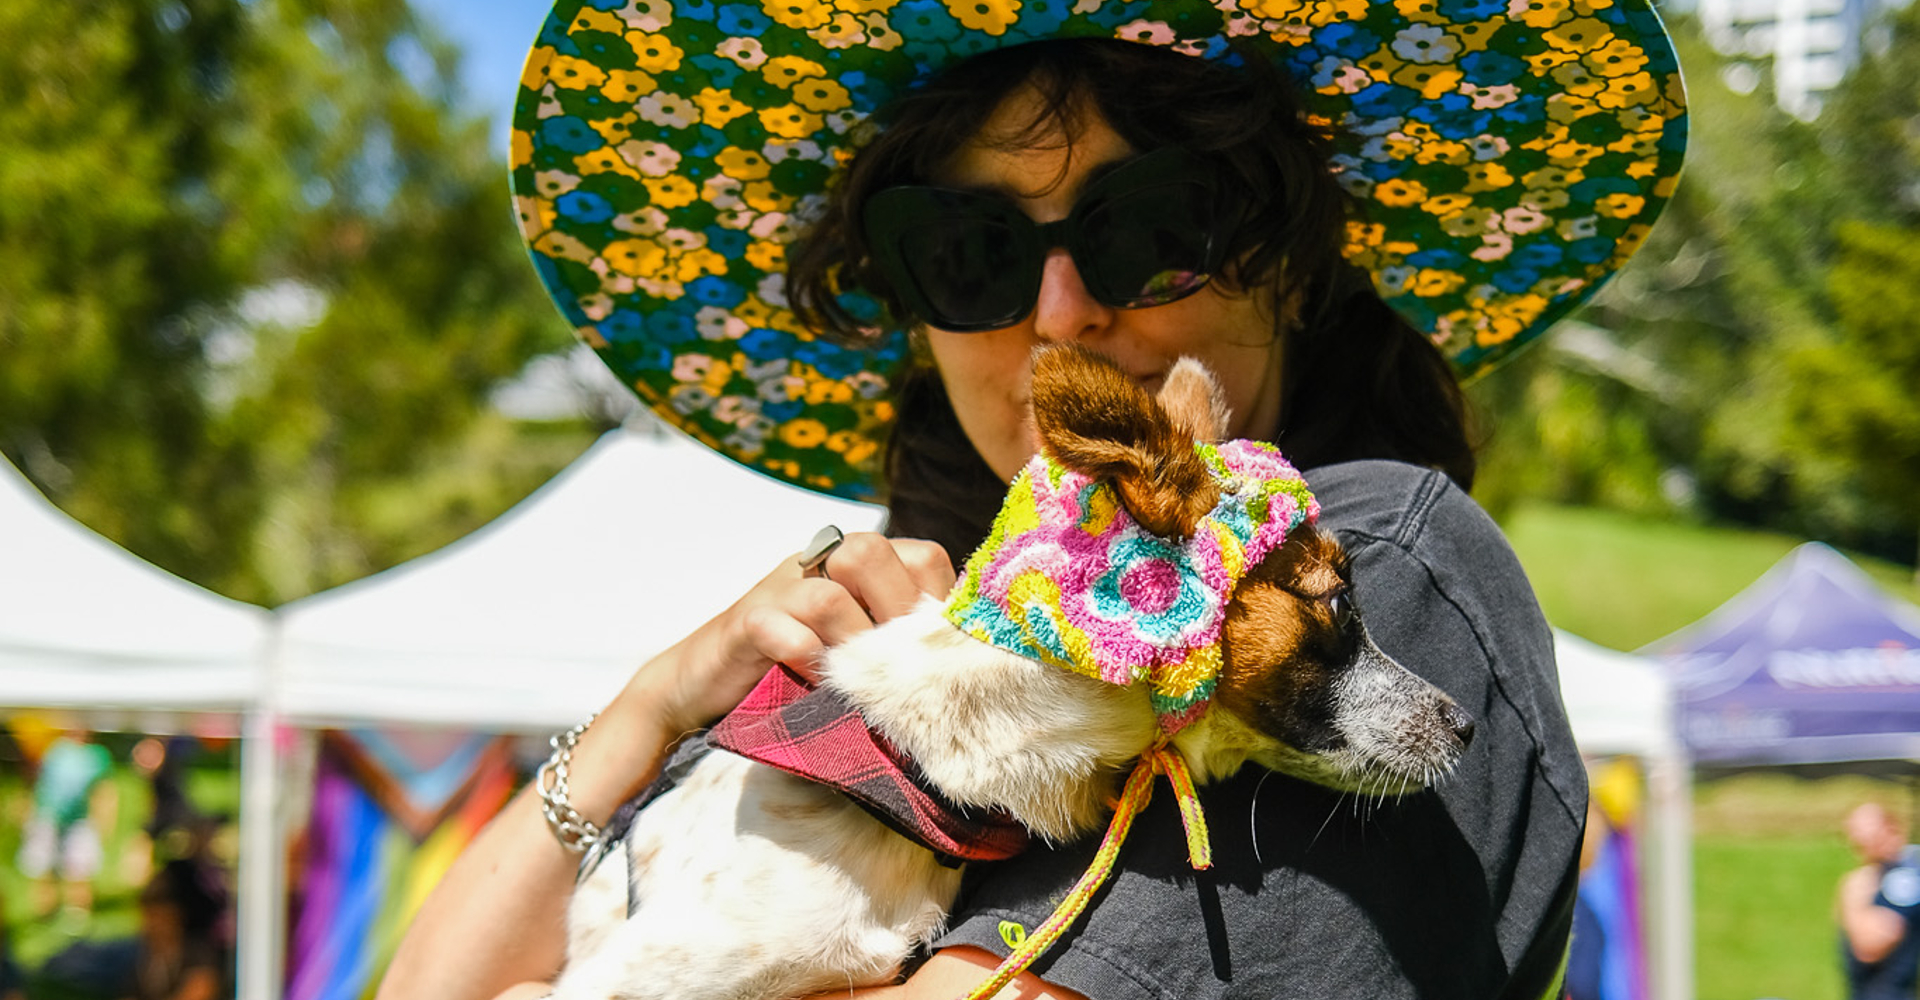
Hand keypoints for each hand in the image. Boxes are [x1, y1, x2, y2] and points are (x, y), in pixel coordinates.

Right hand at [637, 532, 955, 737]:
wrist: (701, 686)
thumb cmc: (795, 671)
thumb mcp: (858, 651)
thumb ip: (901, 640)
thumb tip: (971, 668)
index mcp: (860, 565)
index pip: (923, 557)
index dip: (936, 604)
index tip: (936, 655)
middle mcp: (821, 564)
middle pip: (873, 553)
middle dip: (892, 615)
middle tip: (893, 666)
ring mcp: (780, 588)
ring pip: (832, 592)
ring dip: (850, 643)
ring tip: (852, 679)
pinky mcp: (744, 621)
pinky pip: (783, 624)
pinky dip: (804, 655)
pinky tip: (811, 678)